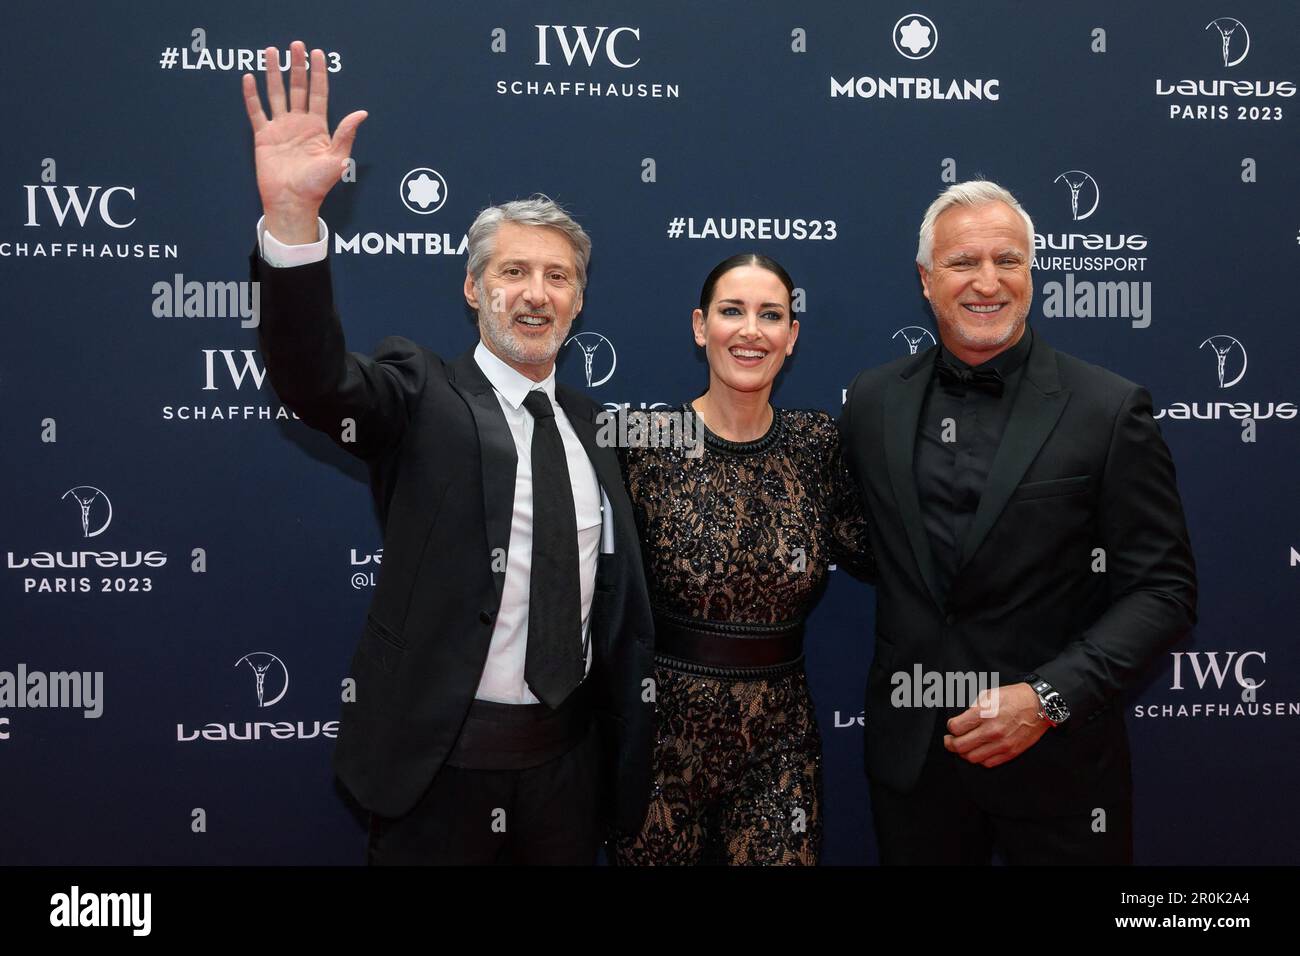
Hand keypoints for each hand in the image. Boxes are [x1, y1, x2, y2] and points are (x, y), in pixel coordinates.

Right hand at [241, 40, 366, 242]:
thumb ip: (346, 134)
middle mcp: (299, 123)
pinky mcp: (263, 136)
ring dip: (273, 73)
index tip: (318, 54)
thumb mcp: (337, 159)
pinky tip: (250, 78)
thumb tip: (362, 112)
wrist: (292, 202)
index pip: (318, 93)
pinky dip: (251, 95)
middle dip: (297, 66)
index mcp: (318, 127)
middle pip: (298, 88)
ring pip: (276, 94)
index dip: (319, 74)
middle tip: (296, 45)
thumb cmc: (317, 186)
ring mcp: (280, 128)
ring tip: (270, 51)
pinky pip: (256, 111)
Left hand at [943, 682, 1047, 768]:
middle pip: (960, 746)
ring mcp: (1001, 744)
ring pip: (972, 758)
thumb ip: (973, 707)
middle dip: (950, 743)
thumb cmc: (1014, 697)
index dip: (950, 727)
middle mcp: (992, 731)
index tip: (952, 726)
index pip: (955, 728)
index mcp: (984, 714)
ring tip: (964, 746)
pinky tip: (979, 751)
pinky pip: (988, 763)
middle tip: (949, 740)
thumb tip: (963, 719)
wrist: (1039, 706)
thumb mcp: (989, 694)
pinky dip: (979, 759)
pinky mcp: (1010, 753)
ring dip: (964, 753)